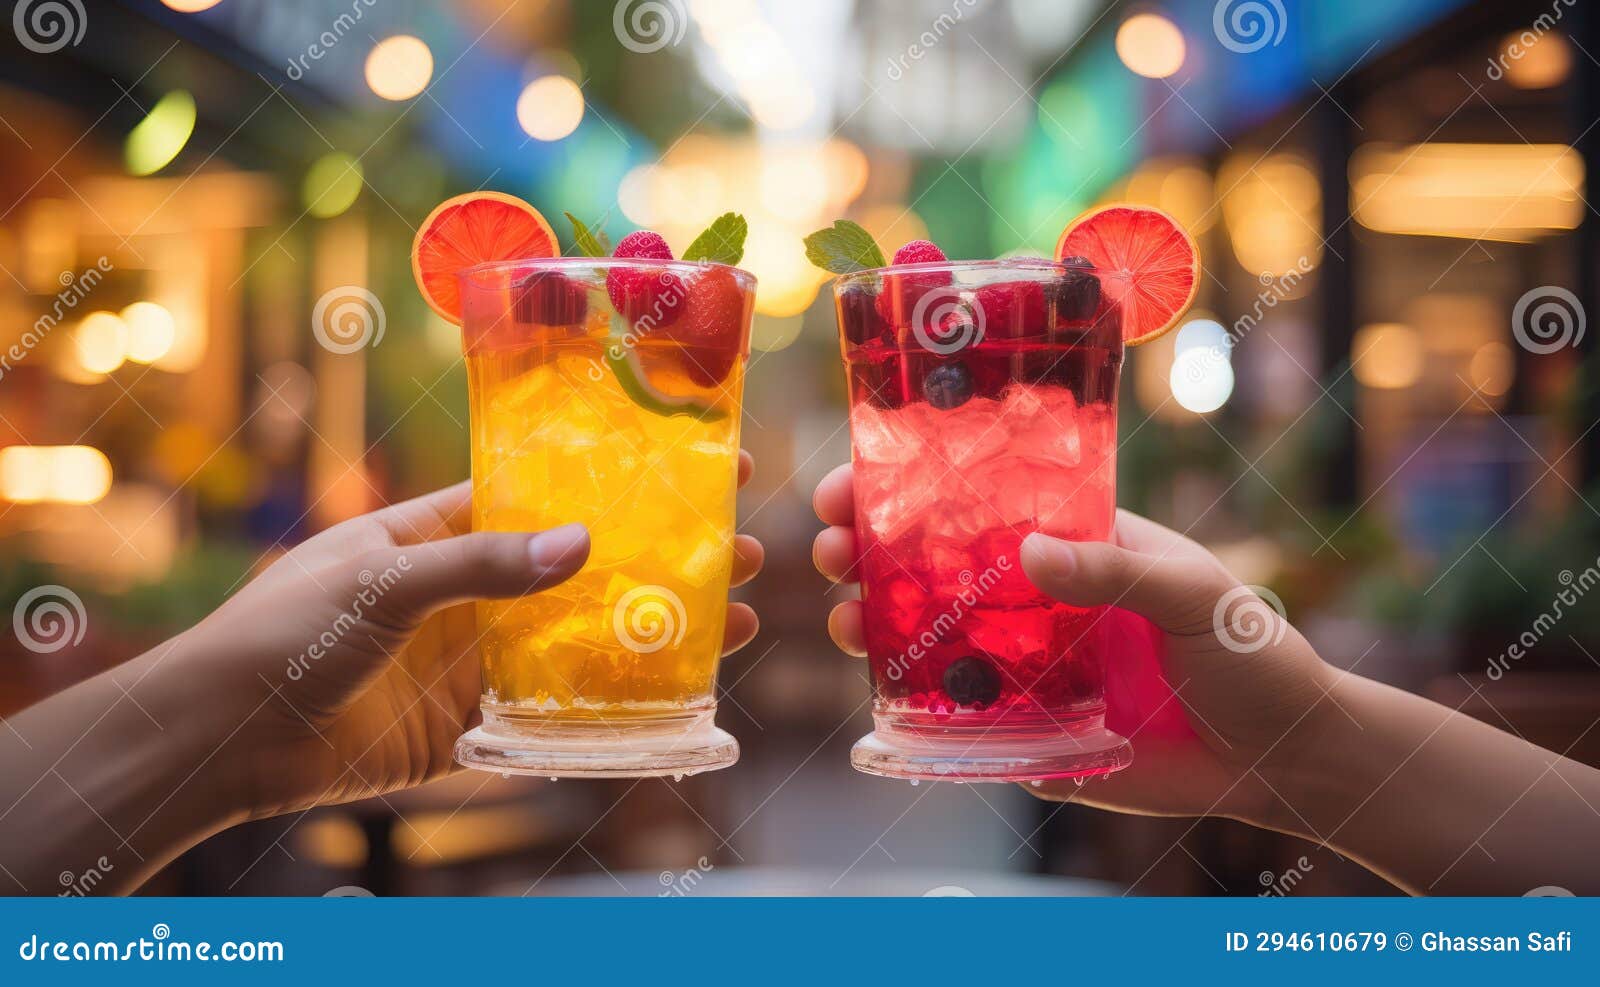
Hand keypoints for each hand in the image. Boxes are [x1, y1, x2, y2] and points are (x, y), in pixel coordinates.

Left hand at [179, 452, 763, 818]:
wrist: (232, 737)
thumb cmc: (288, 630)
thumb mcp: (383, 580)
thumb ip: (480, 566)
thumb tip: (584, 545)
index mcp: (447, 530)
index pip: (551, 493)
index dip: (624, 480)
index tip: (699, 466)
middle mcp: (476, 590)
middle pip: (589, 569)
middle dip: (666, 560)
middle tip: (747, 553)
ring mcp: (481, 657)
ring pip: (587, 640)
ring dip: (656, 633)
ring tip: (739, 626)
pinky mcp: (477, 723)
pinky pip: (558, 713)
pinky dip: (613, 708)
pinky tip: (673, 703)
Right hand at [811, 462, 1335, 825]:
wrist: (1281, 755)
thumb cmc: (1251, 651)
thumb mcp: (1193, 593)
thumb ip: (1116, 571)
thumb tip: (1026, 555)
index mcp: (1071, 544)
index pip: (977, 504)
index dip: (910, 489)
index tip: (854, 480)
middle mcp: (1034, 601)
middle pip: (932, 570)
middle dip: (869, 555)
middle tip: (828, 551)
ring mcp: (1023, 668)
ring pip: (929, 643)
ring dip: (876, 627)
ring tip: (846, 621)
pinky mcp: (1026, 734)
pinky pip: (959, 722)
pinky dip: (914, 711)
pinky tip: (880, 699)